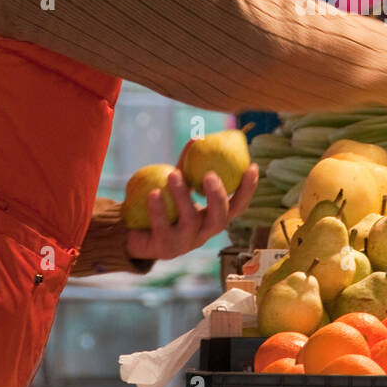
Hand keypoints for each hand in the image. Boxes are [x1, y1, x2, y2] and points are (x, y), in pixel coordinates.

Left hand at [125, 164, 257, 261]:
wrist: (134, 235)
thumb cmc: (163, 206)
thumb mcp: (178, 186)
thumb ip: (187, 166)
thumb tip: (197, 138)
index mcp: (212, 218)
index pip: (237, 206)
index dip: (247, 189)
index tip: (252, 166)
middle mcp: (204, 233)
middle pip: (220, 219)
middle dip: (217, 196)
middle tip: (210, 174)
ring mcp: (185, 243)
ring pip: (190, 221)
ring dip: (183, 196)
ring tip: (173, 174)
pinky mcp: (164, 248)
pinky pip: (163, 227)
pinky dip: (159, 209)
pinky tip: (154, 192)